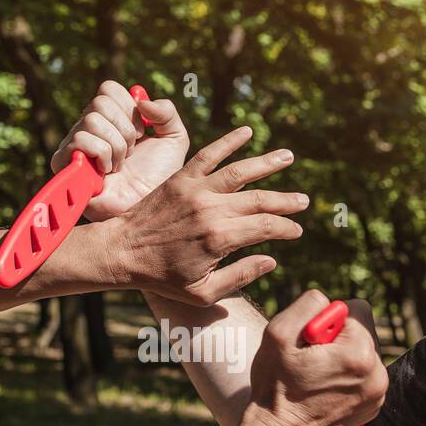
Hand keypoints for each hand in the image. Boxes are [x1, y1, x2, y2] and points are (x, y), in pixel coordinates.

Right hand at [53, 81, 188, 221]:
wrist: (149, 212)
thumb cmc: (159, 180)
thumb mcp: (175, 140)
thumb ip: (167, 112)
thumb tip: (142, 99)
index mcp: (111, 119)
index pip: (108, 89)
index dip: (128, 107)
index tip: (142, 132)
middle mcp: (90, 129)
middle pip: (99, 101)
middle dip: (125, 129)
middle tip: (132, 153)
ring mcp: (75, 145)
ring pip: (91, 120)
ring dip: (116, 146)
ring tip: (121, 166)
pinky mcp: (65, 163)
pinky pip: (80, 139)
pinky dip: (102, 155)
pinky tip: (107, 173)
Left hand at [107, 126, 308, 304]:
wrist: (121, 252)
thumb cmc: (161, 278)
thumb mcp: (202, 292)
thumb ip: (239, 276)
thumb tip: (271, 260)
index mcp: (219, 239)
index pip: (266, 227)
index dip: (286, 228)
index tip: (296, 231)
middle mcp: (211, 210)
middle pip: (260, 200)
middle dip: (286, 201)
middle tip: (303, 201)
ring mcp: (196, 190)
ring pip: (241, 171)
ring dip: (268, 163)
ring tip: (288, 157)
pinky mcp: (181, 178)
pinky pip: (209, 154)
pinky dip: (229, 141)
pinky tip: (247, 132)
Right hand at [248, 290, 387, 425]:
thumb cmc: (274, 384)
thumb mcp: (277, 333)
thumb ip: (308, 305)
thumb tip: (329, 302)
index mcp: (359, 353)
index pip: (357, 310)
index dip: (329, 321)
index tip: (313, 341)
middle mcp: (378, 374)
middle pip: (363, 332)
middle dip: (338, 340)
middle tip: (313, 360)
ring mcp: (378, 393)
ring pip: (363, 353)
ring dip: (342, 358)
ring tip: (317, 376)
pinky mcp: (374, 405)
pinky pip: (365, 375)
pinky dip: (347, 377)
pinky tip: (324, 389)